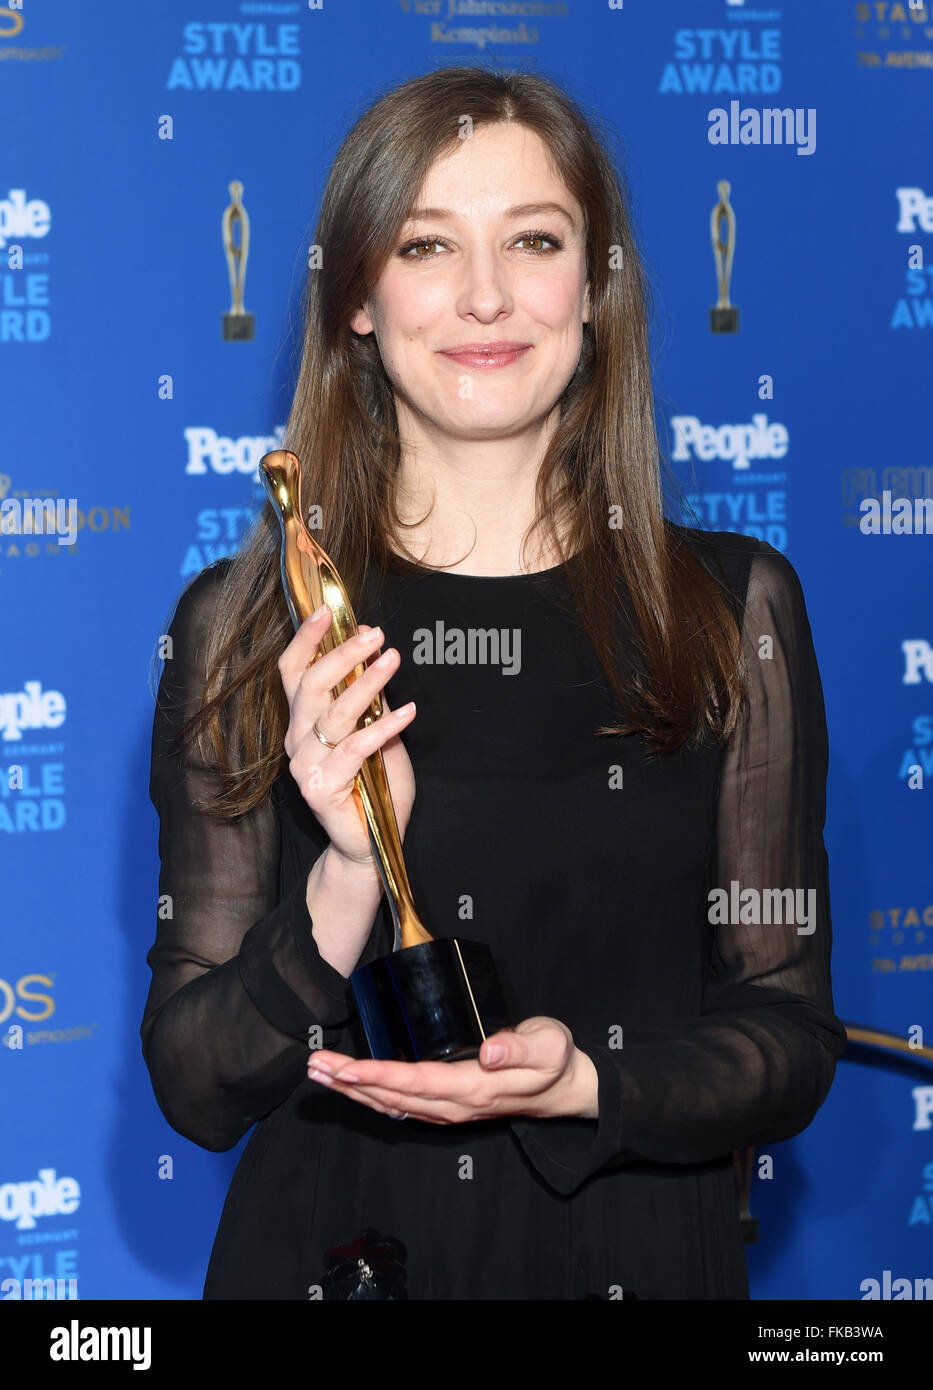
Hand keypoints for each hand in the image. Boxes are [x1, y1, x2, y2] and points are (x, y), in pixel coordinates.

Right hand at [278, 608, 415, 868]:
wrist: (371, 846)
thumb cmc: (373, 785)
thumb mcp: (373, 729)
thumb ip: (367, 694)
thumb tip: (370, 641)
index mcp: (302, 722)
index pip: (292, 672)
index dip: (305, 639)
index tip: (327, 611)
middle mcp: (296, 740)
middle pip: (311, 686)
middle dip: (343, 654)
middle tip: (377, 636)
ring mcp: (305, 766)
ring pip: (333, 714)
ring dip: (366, 683)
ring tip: (394, 660)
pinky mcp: (321, 790)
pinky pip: (354, 750)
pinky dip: (383, 728)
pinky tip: (407, 712)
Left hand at [306, 1017, 599, 1123]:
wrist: (565, 1088)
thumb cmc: (555, 1060)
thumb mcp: (549, 1045)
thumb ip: (520, 1046)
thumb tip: (490, 1051)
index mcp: (474, 1087)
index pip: (415, 1082)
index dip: (377, 1075)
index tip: (345, 1068)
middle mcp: (455, 1104)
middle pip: (393, 1096)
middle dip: (351, 1081)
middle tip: (316, 1067)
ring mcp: (450, 1109)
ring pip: (392, 1104)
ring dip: (355, 1090)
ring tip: (322, 1074)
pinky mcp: (448, 1105)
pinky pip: (403, 1106)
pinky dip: (373, 1096)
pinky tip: (355, 1088)